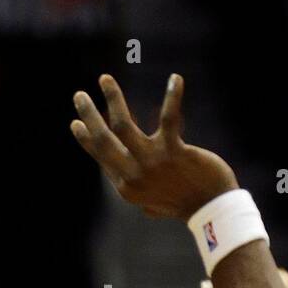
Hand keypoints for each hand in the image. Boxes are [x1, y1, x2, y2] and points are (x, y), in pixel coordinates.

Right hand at [70, 74, 237, 220]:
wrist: (212, 210)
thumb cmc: (184, 204)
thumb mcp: (152, 202)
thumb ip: (138, 191)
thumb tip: (127, 186)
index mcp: (126, 186)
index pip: (100, 156)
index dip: (86, 139)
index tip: (76, 123)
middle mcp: (133, 175)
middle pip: (103, 139)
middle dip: (89, 115)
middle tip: (80, 95)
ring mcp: (152, 163)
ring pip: (122, 125)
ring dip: (112, 99)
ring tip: (105, 80)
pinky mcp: (174, 152)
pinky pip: (169, 118)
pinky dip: (173, 96)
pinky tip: (175, 78)